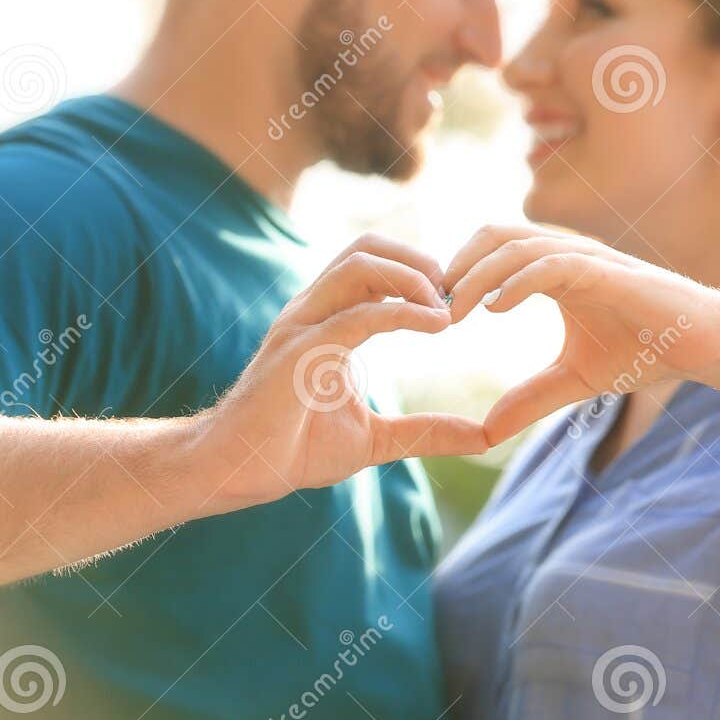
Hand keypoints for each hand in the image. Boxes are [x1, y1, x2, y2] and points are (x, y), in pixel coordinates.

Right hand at [205, 234, 487, 501]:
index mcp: (326, 319)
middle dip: (418, 260)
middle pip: (367, 247)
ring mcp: (303, 325)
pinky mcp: (299, 350)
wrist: (237, 472)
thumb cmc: (293, 449)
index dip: (418, 271)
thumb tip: (482, 438)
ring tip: (446, 308)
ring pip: (359, 265)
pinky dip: (402, 312)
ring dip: (412, 277)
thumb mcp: (375, 440)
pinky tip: (436, 325)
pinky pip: (357, 314)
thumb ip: (425, 432)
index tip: (456, 303)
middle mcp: (312, 310)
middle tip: (456, 294)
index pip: (372, 265)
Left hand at [443, 225, 719, 444]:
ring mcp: (587, 258)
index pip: (492, 250)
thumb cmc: (645, 352)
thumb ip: (531, 398)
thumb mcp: (575, 381)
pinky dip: (518, 281)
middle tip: (430, 308)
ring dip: (479, 275)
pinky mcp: (608, 271)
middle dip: (457, 266)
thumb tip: (487, 431)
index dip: (458, 274)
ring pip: (517, 245)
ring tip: (453, 311)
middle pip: (494, 236)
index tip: (431, 313)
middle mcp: (566, 253)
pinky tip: (496, 310)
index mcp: (554, 270)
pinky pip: (553, 264)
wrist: (703, 345)